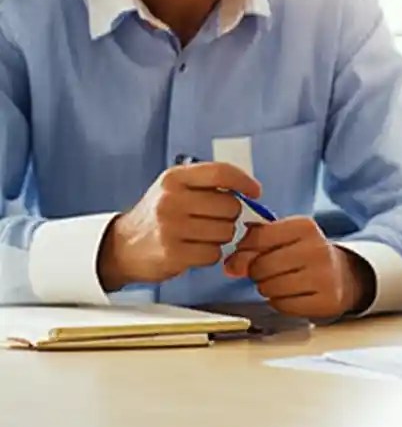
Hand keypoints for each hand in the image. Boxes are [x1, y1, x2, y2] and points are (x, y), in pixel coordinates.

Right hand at [98, 162, 260, 289]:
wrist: (122, 247)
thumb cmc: (157, 215)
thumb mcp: (174, 188)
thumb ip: (206, 183)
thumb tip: (248, 189)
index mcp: (174, 178)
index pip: (221, 173)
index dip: (244, 181)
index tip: (255, 191)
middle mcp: (171, 200)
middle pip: (230, 206)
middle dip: (229, 216)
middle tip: (212, 220)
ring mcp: (171, 227)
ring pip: (226, 231)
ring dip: (220, 236)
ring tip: (199, 235)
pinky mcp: (173, 254)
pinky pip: (214, 253)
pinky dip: (209, 254)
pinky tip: (193, 249)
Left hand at [222, 217, 373, 318]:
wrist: (342, 275)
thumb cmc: (304, 254)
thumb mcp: (283, 239)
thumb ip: (252, 246)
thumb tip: (230, 267)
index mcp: (305, 226)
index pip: (259, 237)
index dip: (245, 249)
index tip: (248, 254)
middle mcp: (317, 248)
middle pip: (262, 265)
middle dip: (257, 272)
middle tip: (268, 272)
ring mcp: (324, 275)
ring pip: (270, 288)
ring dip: (267, 289)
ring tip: (280, 282)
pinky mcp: (326, 300)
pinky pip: (282, 305)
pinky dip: (279, 303)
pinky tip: (291, 295)